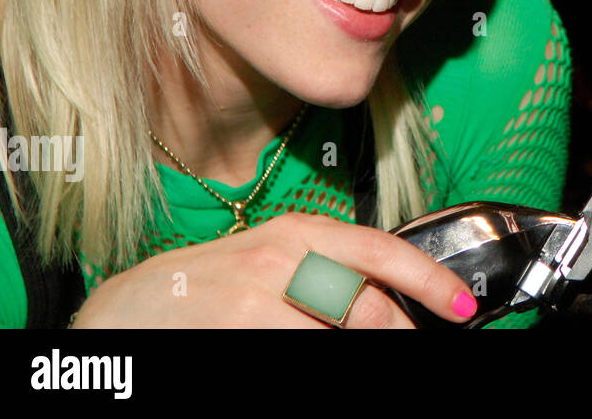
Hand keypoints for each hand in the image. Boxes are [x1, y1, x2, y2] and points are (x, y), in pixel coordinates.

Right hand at [70, 212, 475, 327]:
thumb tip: (391, 299)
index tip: (463, 308)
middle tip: (414, 342)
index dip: (430, 282)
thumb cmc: (207, 286)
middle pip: (370, 306)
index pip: (384, 251)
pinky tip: (309, 351)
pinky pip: (303, 354)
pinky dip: (318, 359)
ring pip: (341, 334)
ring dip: (357, 348)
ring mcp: (259, 296)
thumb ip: (328, 269)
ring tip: (343, 344)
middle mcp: (284, 256)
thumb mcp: (272, 260)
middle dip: (401, 332)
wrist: (128, 307)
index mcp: (300, 231)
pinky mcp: (239, 328)